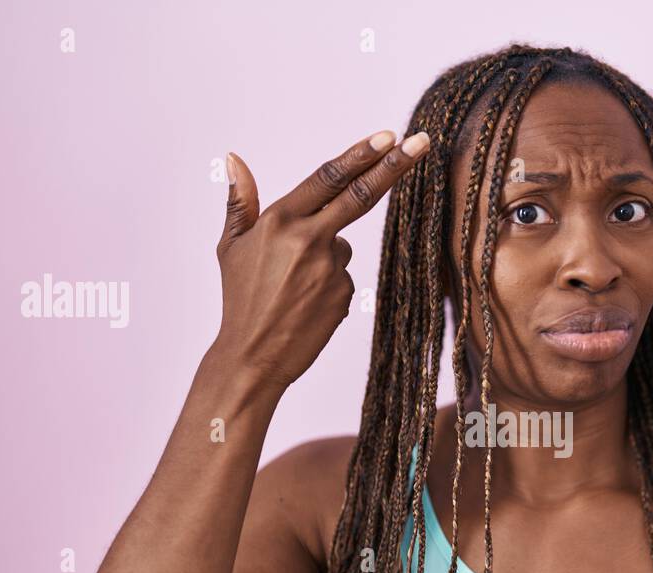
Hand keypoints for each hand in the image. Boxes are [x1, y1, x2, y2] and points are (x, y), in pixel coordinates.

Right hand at [212, 129, 429, 389]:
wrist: (253, 356)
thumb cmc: (240, 299)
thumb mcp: (231, 246)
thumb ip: (240, 202)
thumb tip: (233, 159)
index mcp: (280, 220)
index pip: (329, 177)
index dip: (361, 155)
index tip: (388, 136)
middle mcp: (309, 239)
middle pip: (361, 195)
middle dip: (394, 165)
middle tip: (422, 142)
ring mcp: (331, 268)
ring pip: (343, 244)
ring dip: (325, 255)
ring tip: (292, 287)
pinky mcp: (345, 294)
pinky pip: (344, 277)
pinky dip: (329, 284)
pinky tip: (306, 304)